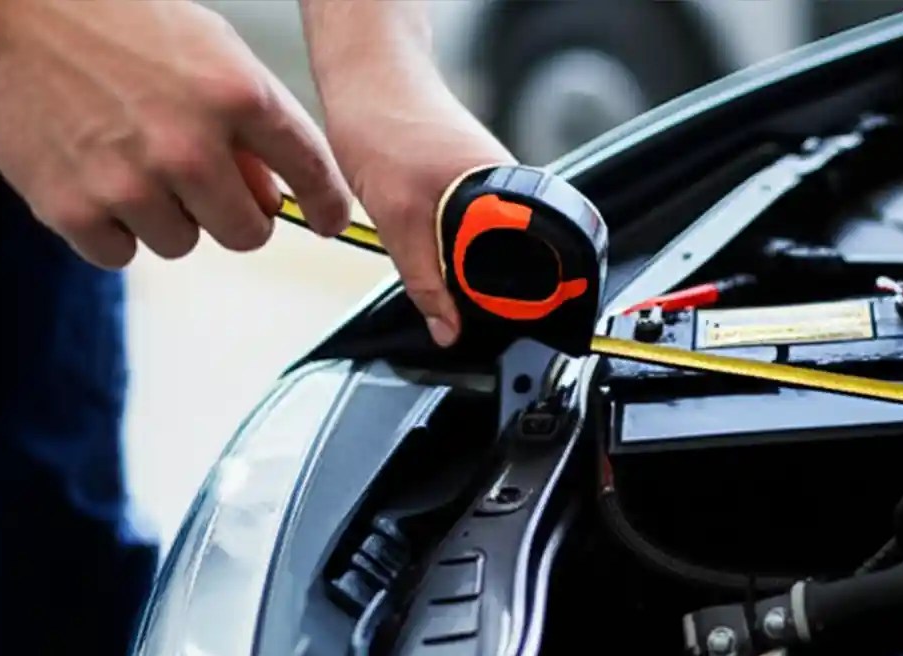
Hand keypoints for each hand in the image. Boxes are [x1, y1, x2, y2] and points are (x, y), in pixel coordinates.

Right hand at [0, 0, 351, 266]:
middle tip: (205, 187)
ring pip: (183, 245)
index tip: (332, 223)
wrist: (16, 14)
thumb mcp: (212, 50)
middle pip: (249, 234)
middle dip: (235, 216)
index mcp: (237, 96)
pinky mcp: (76, 210)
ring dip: (168, 217)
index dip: (328, 206)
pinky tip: (98, 178)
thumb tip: (276, 195)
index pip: (311, 174)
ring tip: (135, 163)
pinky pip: (122, 254)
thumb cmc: (121, 26)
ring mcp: (131, 182)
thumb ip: (254, 121)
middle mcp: (189, 145)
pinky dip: (113, 228)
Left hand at [323, 85, 514, 346]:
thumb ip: (426, 280)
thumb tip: (448, 330)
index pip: (535, 267)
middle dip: (483, 286)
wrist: (366, 78)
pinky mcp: (472, 180)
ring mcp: (493, 182)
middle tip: (452, 298)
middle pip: (512, 261)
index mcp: (510, 193)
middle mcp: (511, 186)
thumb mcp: (400, 220)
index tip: (493, 324)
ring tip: (435, 261)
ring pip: (488, 246)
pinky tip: (427, 238)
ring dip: (463, 263)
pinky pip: (473, 227)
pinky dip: (451, 242)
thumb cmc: (386, 127)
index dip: (516, 302)